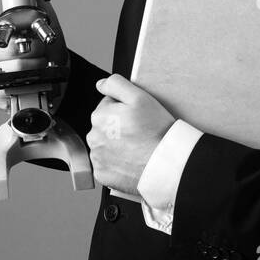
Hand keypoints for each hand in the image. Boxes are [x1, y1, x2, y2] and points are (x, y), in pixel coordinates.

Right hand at [0, 0, 68, 111]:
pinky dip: (30, 85)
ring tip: (41, 67)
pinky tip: (34, 82)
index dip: (15, 29)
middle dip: (33, 49)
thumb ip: (41, 11)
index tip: (27, 32)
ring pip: (14, 69)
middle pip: (9, 49)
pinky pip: (12, 89)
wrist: (51, 79)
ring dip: (36, 68)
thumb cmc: (44, 54)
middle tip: (42, 51)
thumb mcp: (46, 30)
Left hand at [86, 74, 175, 196]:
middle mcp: (93, 137)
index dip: (124, 109)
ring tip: (137, 147)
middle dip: (118, 128)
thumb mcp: (140, 97)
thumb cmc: (155, 130)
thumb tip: (100, 84)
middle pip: (105, 127)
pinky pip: (107, 165)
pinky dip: (116, 163)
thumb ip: (116, 85)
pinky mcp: (102, 175)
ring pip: (105, 146)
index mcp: (99, 116)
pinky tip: (131, 160)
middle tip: (139, 132)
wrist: (165, 163)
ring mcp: (97, 158)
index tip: (137, 117)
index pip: (108, 106)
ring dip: (116, 145)